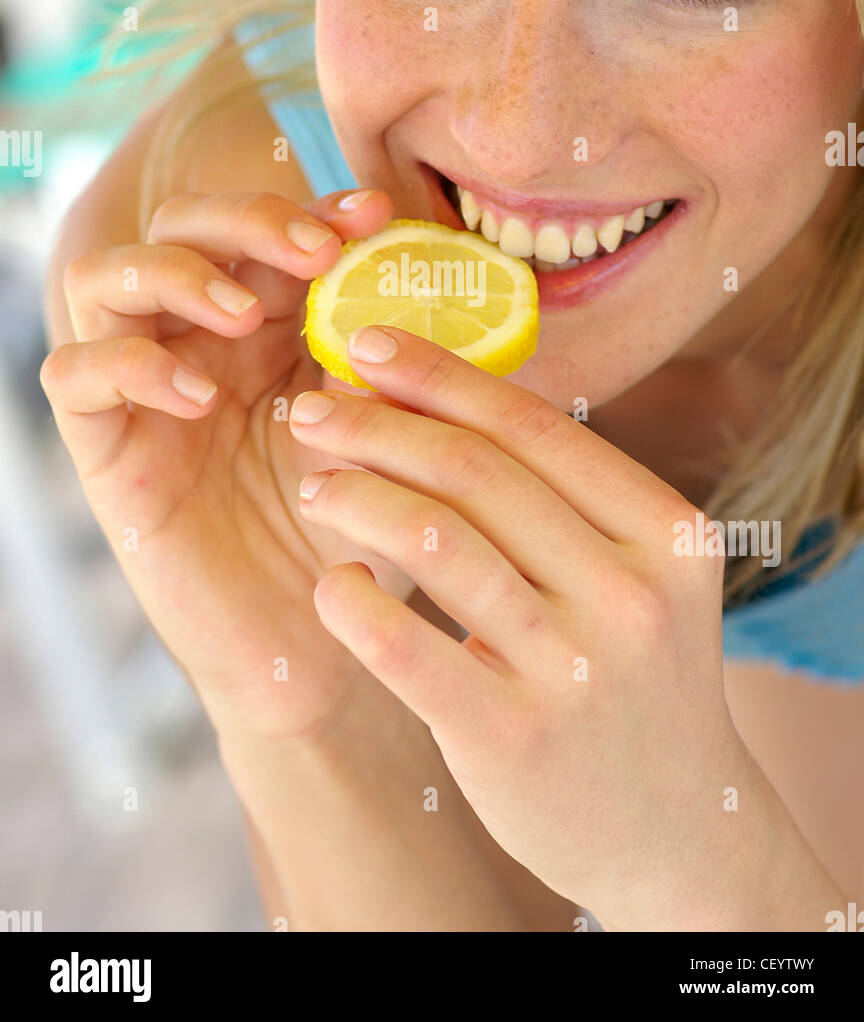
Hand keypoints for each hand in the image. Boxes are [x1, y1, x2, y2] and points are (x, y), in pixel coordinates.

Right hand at [40, 189, 421, 740]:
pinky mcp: (104, 447)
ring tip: (242, 314)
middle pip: (180, 225)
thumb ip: (394, 361)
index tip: (371, 216)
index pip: (267, 231)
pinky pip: (74, 373)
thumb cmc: (359, 532)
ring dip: (174, 273)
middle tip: (313, 254)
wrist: (312, 640)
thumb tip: (425, 278)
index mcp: (271, 325)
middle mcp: (199, 342)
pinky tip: (198, 397)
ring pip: (103, 276)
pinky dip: (130, 364)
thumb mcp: (388, 433)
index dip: (313, 208)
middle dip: (245, 220)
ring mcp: (143, 388)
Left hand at [288, 325, 758, 923]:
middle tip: (311, 411)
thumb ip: (561, 497)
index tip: (369, 344)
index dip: (439, 376)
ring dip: (355, 497)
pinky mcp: (512, 735)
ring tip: (314, 486)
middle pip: (476, 473)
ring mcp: (576, 667)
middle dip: (377, 426)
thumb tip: (434, 394)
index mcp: (668, 531)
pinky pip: (402, 641)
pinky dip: (351, 597)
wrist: (676, 824)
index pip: (533, 426)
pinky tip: (331, 582)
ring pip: (435, 541)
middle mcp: (633, 592)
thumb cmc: (633, 673)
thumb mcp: (635, 574)